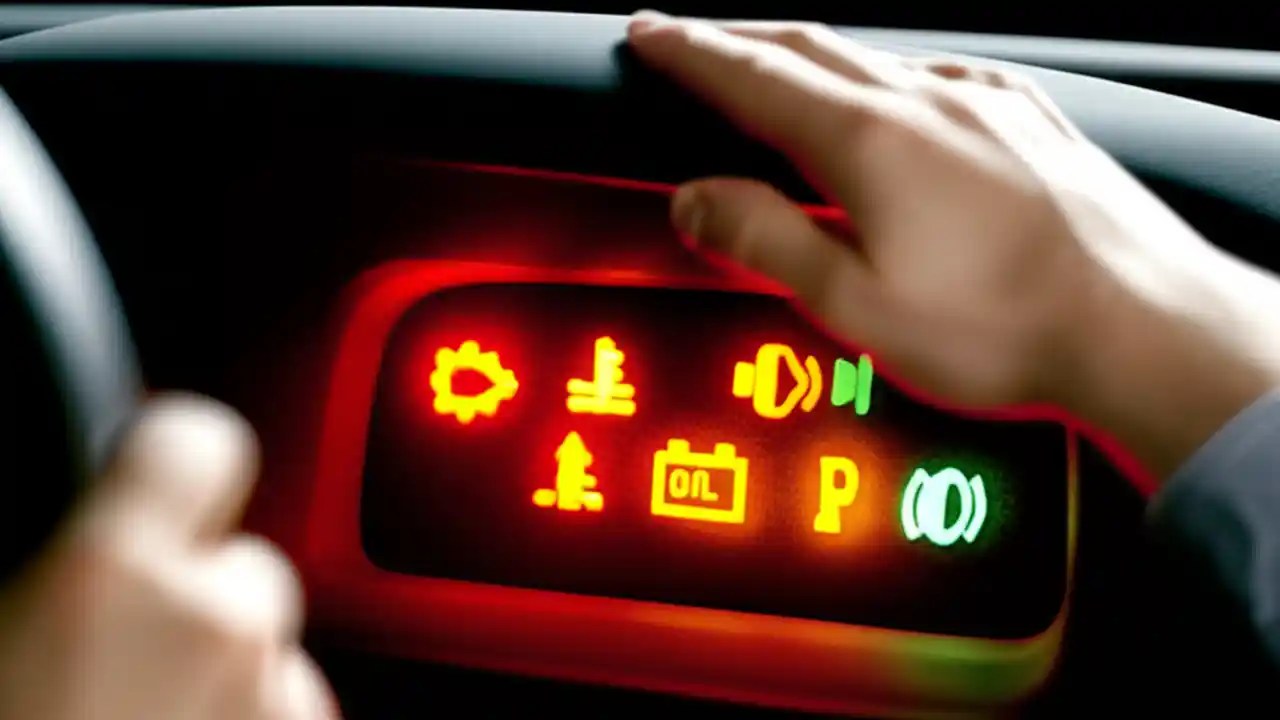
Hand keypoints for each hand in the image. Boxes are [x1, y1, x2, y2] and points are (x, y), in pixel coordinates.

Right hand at [0, 397, 337, 719]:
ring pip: (267, 631)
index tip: (147, 465)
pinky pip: (291, 696)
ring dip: (223, 654)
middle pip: (241, 557)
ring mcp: (278, 691)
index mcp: (114, 578)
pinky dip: (249, 708)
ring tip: (146, 708)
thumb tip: (99, 499)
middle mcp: (220, 623)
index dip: (169, 450)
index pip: (197, 438)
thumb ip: (67, 544)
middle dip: (195, 588)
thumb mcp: (1, 621)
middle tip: (123, 649)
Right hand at [629, 14, 1279, 481]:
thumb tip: (695, 200)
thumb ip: (766, 242)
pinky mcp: (1028, 120)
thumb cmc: (1006, 328)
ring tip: (772, 68)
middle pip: (808, 48)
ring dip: (807, 56)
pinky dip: (884, 77)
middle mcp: (928, 101)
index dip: (690, 53)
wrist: (1141, 326)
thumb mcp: (856, 303)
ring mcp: (985, 104)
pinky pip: (934, 76)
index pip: (752, 77)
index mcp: (871, 141)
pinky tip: (890, 96)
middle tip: (688, 37)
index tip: (650, 36)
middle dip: (736, 39)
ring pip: (872, 57)